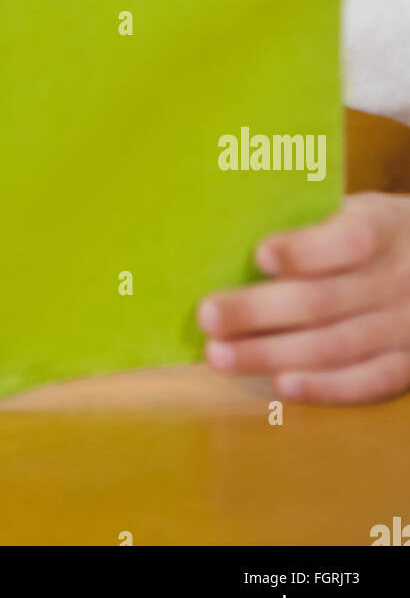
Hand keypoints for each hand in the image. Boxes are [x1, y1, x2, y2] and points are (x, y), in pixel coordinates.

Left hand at [196, 192, 409, 403]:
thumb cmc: (381, 233)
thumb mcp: (362, 210)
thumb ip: (317, 223)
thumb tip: (234, 236)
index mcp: (384, 228)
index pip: (348, 240)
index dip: (304, 250)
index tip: (260, 254)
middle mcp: (398, 279)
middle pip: (323, 300)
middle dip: (259, 311)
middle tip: (208, 316)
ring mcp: (406, 326)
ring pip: (334, 346)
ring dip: (272, 354)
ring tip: (220, 355)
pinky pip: (367, 382)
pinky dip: (324, 387)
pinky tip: (281, 386)